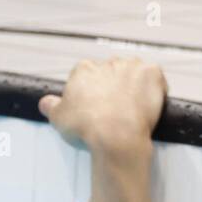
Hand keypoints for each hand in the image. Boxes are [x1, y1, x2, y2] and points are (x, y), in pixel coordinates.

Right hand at [38, 57, 166, 155]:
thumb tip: (45, 102)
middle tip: (117, 110)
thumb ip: (51, 106)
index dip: (94, 93)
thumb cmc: (88, 129)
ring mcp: (131, 67)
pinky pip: (156, 77)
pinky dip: (156, 88)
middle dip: (115, 88)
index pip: (88, 76)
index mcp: (84, 70)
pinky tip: (152, 103)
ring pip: (134, 73)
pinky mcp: (152, 74)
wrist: (116, 137)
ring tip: (135, 109)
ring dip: (135, 86)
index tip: (98, 108)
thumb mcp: (58, 118)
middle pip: (112, 73)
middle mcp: (107, 63)